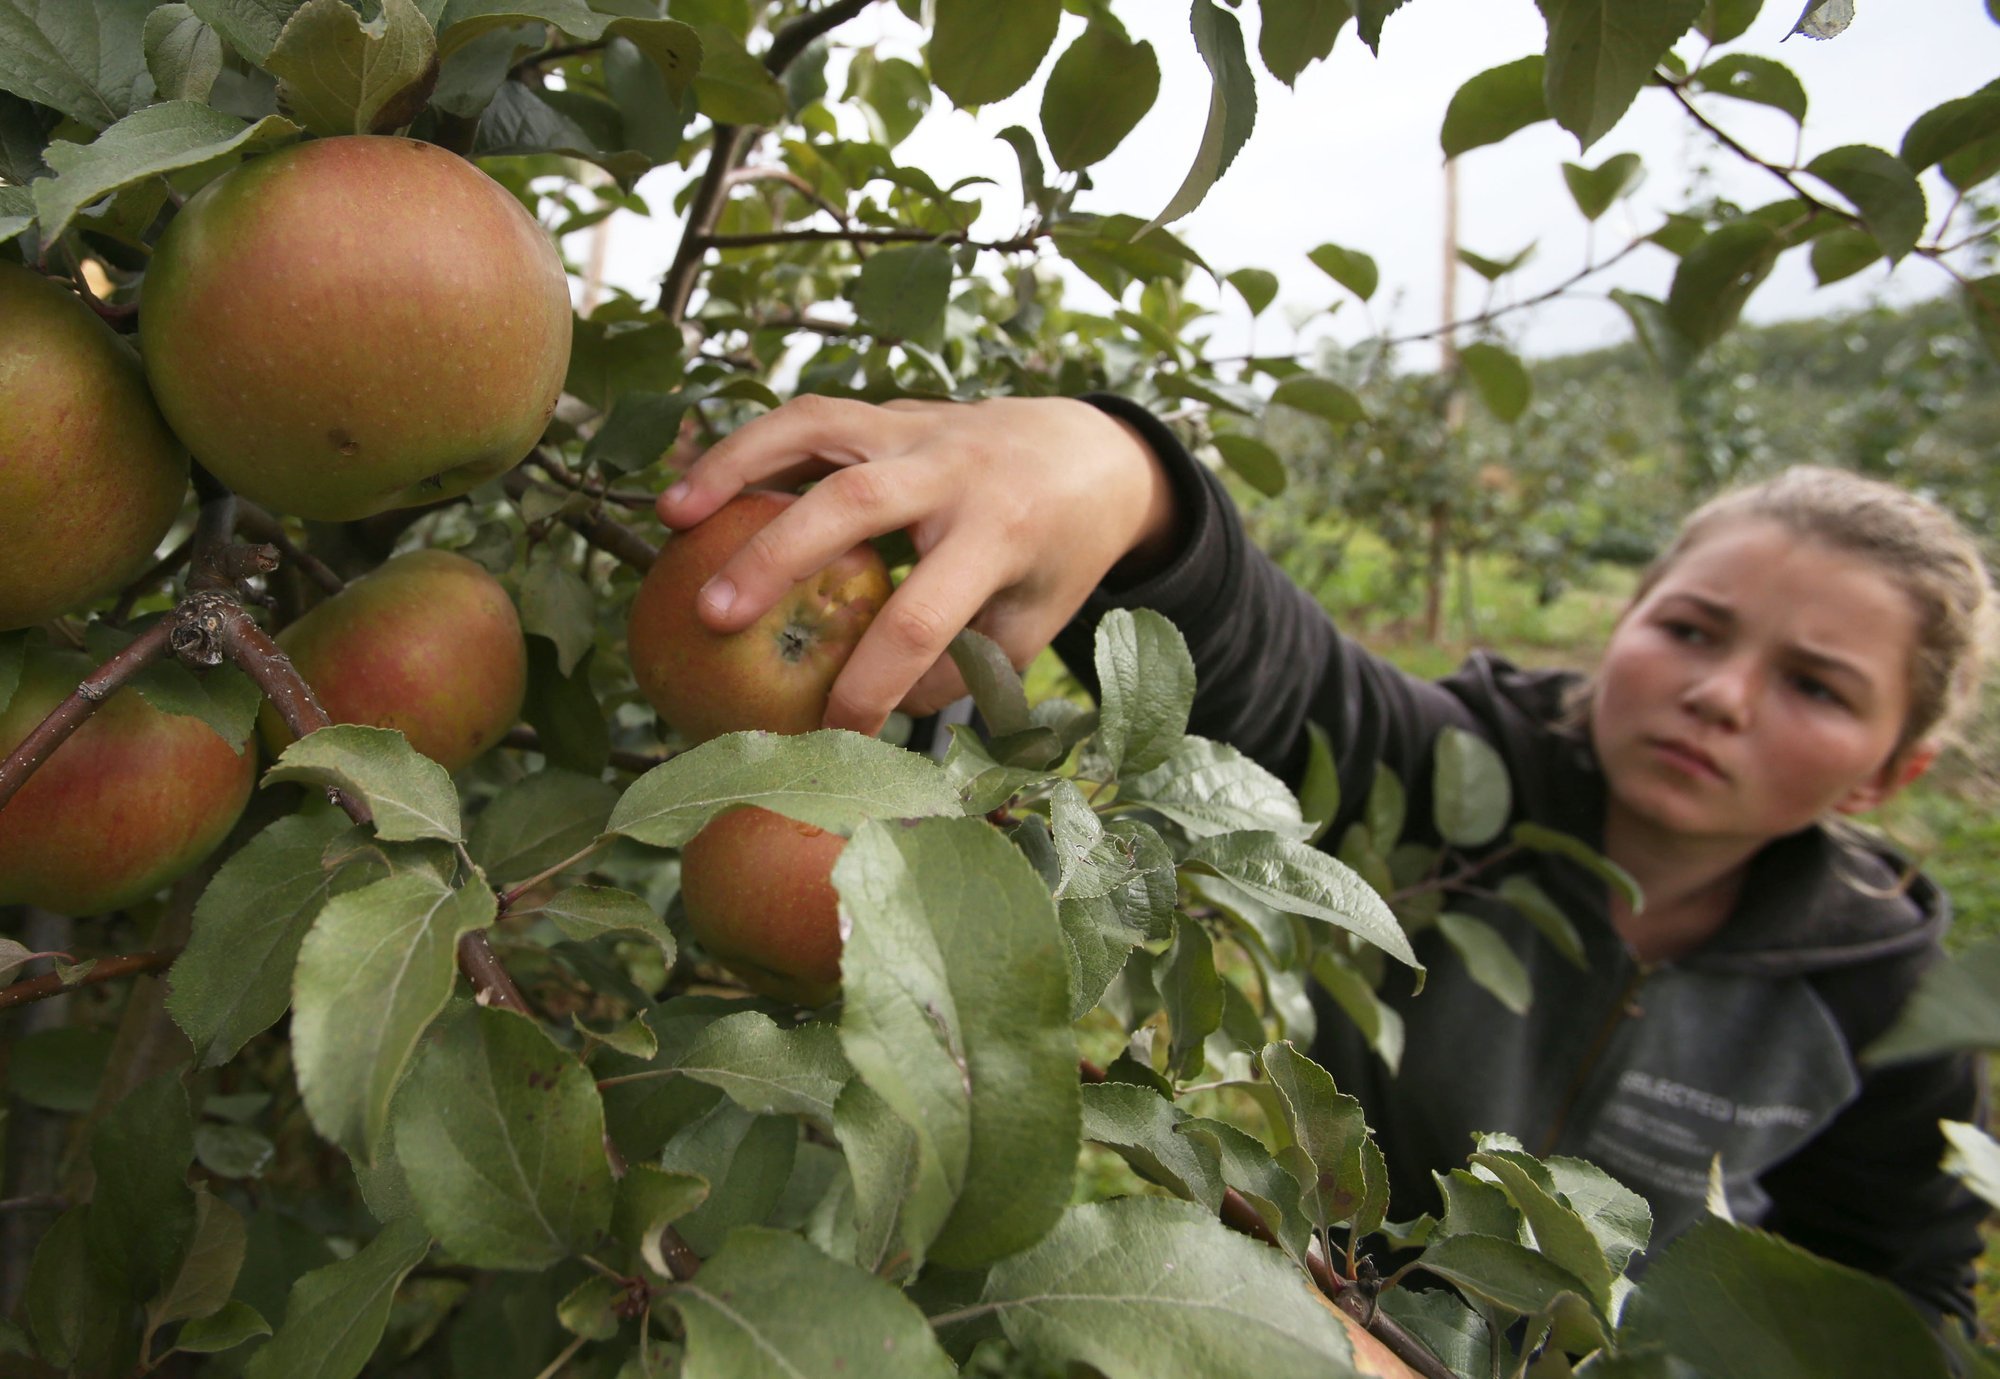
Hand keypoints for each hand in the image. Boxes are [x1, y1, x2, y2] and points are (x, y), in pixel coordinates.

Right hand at [655, 395, 1178, 734]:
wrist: (1091, 452)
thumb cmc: (1057, 555)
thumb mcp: (1030, 623)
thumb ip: (960, 667)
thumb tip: (874, 711)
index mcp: (1003, 534)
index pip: (924, 619)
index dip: (872, 683)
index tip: (832, 733)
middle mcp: (957, 470)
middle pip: (856, 502)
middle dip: (777, 557)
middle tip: (713, 615)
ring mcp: (919, 427)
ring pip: (819, 425)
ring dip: (738, 465)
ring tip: (672, 516)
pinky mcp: (890, 411)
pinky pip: (811, 417)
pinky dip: (749, 446)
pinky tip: (699, 487)